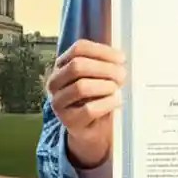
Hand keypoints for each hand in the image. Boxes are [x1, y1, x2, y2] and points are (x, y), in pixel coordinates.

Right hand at [46, 39, 125, 168]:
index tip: (121, 58)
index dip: (101, 51)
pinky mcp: (68, 121)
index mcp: (62, 66)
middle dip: (104, 68)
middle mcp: (55, 83)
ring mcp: (59, 103)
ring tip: (116, 88)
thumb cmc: (96, 97)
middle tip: (122, 74)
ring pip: (81, 87)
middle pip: (77, 66)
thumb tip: (120, 57)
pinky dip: (106, 103)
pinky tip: (116, 101)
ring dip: (105, 85)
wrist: (91, 128)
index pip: (78, 49)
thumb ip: (104, 63)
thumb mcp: (97, 76)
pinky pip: (89, 109)